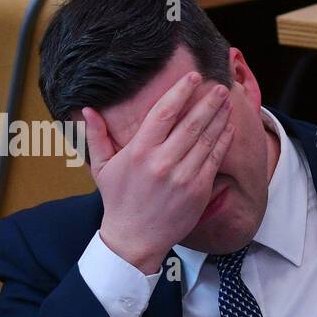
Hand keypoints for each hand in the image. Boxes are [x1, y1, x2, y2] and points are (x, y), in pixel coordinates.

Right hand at [84, 72, 233, 272]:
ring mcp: (183, 176)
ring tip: (227, 101)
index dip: (181, 91)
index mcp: (139, 151)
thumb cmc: (118, 201)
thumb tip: (87, 109)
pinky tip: (229, 127)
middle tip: (219, 85)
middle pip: (191, 123)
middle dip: (207, 101)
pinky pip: (214, 159)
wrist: (135, 239)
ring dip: (219, 117)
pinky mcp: (198, 190)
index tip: (193, 77)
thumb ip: (96, 136)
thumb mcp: (102, 168)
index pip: (164, 113)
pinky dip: (223, 141)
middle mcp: (163, 161)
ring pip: (206, 139)